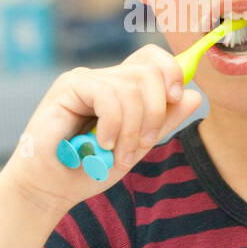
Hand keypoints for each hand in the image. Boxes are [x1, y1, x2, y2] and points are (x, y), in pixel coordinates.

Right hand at [0, 43, 203, 219]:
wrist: (51, 188)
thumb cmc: (88, 169)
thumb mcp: (135, 147)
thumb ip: (163, 123)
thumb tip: (196, 95)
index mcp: (121, 88)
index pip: (153, 59)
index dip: (172, 71)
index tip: (178, 98)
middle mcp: (105, 78)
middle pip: (149, 71)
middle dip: (156, 112)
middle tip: (143, 145)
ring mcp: (86, 79)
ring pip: (132, 89)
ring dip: (132, 131)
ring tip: (117, 155)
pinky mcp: (69, 85)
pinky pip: (109, 95)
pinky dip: (113, 125)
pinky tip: (102, 143)